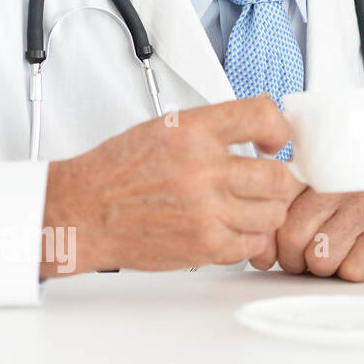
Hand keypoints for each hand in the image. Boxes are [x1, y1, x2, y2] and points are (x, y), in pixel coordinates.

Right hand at [43, 95, 304, 275]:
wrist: (83, 212)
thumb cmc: (121, 171)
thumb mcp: (167, 127)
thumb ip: (218, 127)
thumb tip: (267, 127)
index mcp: (192, 131)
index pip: (263, 117)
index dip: (279, 131)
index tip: (275, 141)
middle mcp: (202, 169)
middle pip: (280, 178)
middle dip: (278, 180)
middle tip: (265, 182)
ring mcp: (205, 210)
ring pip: (274, 214)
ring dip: (266, 211)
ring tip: (246, 206)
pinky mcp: (204, 245)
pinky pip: (253, 243)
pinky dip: (248, 238)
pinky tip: (230, 226)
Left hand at [249, 188, 363, 280]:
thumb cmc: (346, 234)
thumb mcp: (305, 226)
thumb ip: (275, 235)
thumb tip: (259, 257)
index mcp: (311, 177)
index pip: (273, 214)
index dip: (274, 244)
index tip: (286, 251)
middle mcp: (337, 182)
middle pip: (293, 237)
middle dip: (301, 260)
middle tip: (318, 255)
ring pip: (321, 257)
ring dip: (329, 269)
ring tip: (343, 254)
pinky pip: (352, 269)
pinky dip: (355, 274)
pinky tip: (363, 256)